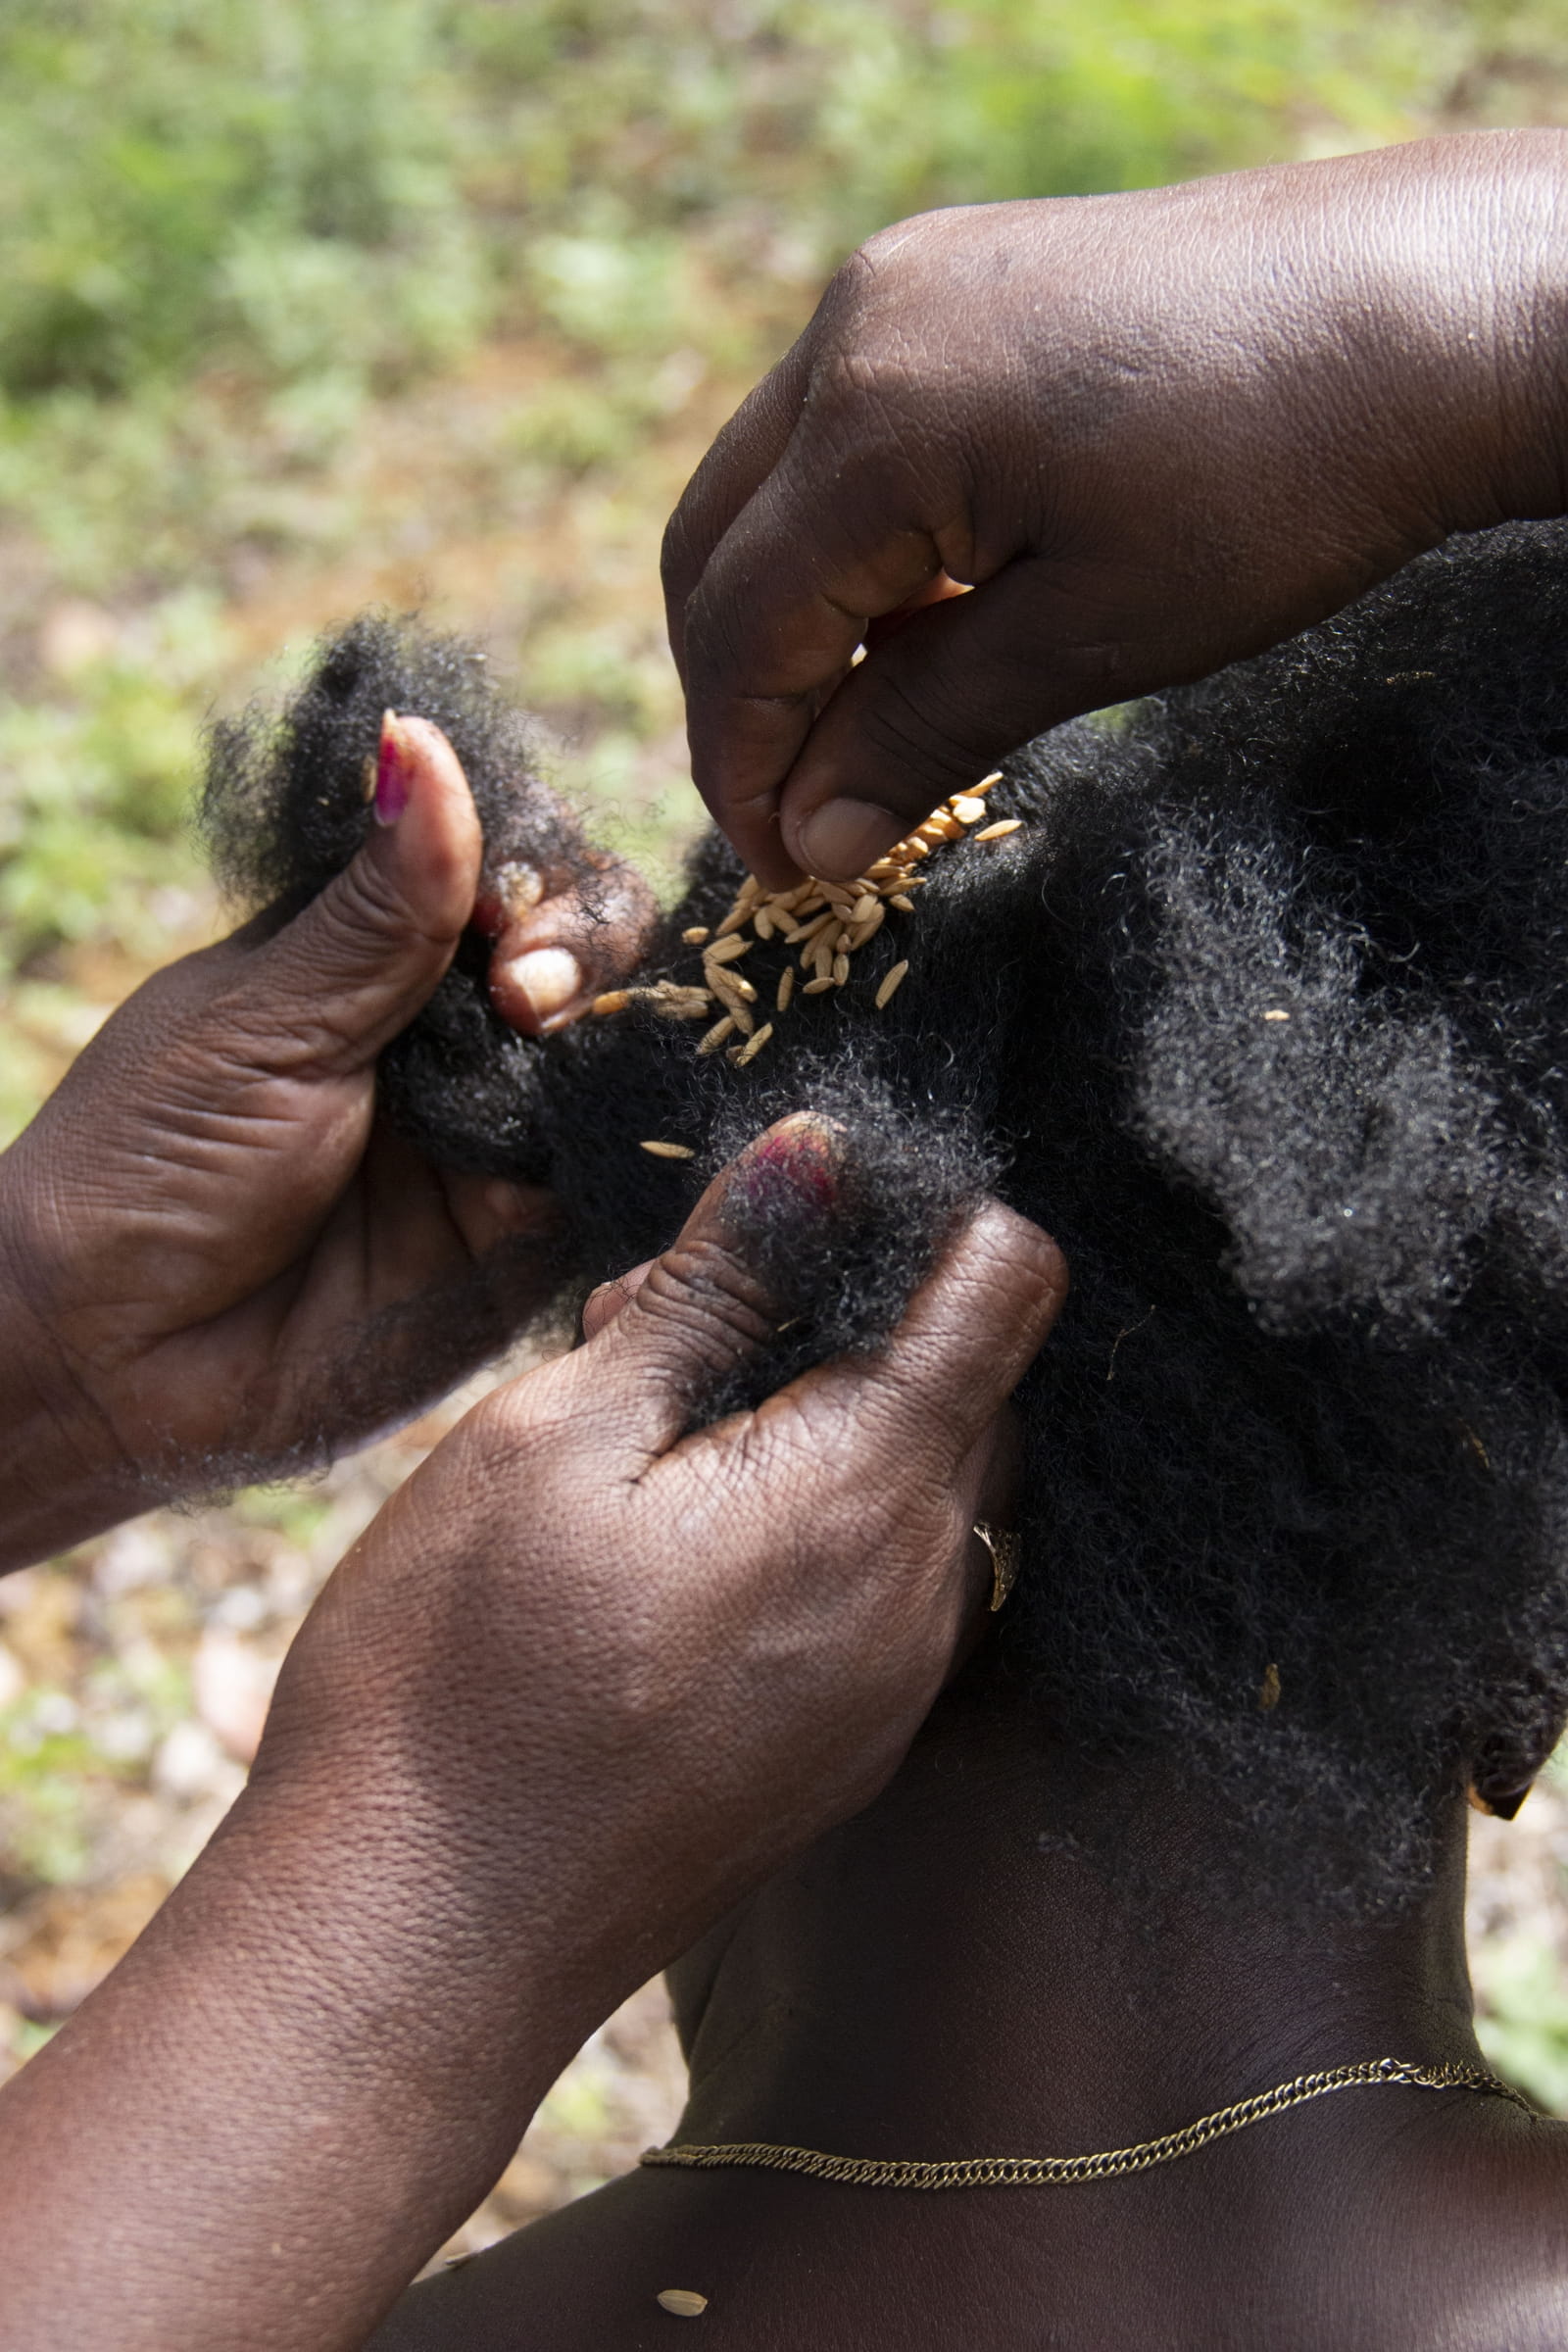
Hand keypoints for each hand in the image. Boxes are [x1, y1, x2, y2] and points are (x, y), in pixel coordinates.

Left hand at [0, 714, 652, 1566]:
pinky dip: (643, 1151)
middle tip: (528, 1004)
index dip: (535, 879)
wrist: (115, 1364)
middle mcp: (457, 1036)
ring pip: (620, 1059)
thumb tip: (421, 738)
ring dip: (622, 1048)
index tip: (499, 925)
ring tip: (563, 1069)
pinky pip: (619, 1180)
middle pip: (593, 955)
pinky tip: (642, 1133)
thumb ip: (375, 909)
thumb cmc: (146, 1168)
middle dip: (588, 958)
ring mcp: (501, 1137)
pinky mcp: (534, 1240)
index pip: (509, 869)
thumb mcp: (260, 1025)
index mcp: (378, 955)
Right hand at [0, 1118, 1065, 2351]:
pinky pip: (886, 1590)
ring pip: (925, 1493)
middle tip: (676, 1320)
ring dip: (827, 1426)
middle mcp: (922, 1600)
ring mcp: (894, 1694)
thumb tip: (823, 1153)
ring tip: (650, 1429)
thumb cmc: (457, 1679)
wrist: (413, 1947)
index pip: (1005, 1290)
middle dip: (856, 1320)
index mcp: (867, 1494)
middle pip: (971, 1391)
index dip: (930, 1212)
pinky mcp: (847, 1755)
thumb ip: (717, 1288)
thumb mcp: (563, 1435)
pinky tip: (677, 1536)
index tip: (817, 1198)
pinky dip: (818, 1526)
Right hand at [664, 131, 1567, 885]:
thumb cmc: (1279, 479)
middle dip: (739, 693)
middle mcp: (858, 328)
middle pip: (718, 545)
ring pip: (771, 484)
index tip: (776, 869)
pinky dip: (851, 538)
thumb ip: (921, 734)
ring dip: (791, 615)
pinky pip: (846, 428)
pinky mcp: (959, 277)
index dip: (742, 765)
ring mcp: (905, 286)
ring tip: (861, 731)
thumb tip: (811, 840)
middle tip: (794, 816)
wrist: (1432, 307)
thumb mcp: (1089, 639)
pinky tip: (918, 616)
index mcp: (873, 420)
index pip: (739, 624)